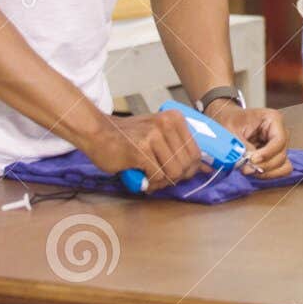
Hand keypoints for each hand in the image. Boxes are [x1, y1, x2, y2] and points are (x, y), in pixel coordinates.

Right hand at [84, 110, 207, 190]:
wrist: (98, 133)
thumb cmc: (128, 136)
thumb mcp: (157, 132)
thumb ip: (178, 146)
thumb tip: (204, 168)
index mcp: (175, 118)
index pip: (196, 151)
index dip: (192, 169)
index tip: (183, 176)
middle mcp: (166, 124)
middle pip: (186, 164)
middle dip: (177, 178)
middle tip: (163, 181)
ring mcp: (153, 136)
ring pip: (173, 172)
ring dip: (163, 183)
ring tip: (152, 181)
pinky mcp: (140, 151)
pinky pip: (156, 177)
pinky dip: (151, 184)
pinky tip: (143, 181)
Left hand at [210, 103, 292, 177]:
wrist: (226, 121)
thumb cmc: (230, 120)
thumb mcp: (232, 130)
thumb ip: (242, 146)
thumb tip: (249, 163)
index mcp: (273, 119)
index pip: (279, 140)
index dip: (267, 153)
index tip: (252, 160)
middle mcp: (280, 132)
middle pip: (281, 155)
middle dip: (264, 165)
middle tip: (246, 168)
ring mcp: (278, 146)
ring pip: (282, 165)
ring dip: (266, 172)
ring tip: (248, 170)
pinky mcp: (274, 156)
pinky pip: (278, 170)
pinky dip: (267, 174)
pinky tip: (254, 171)